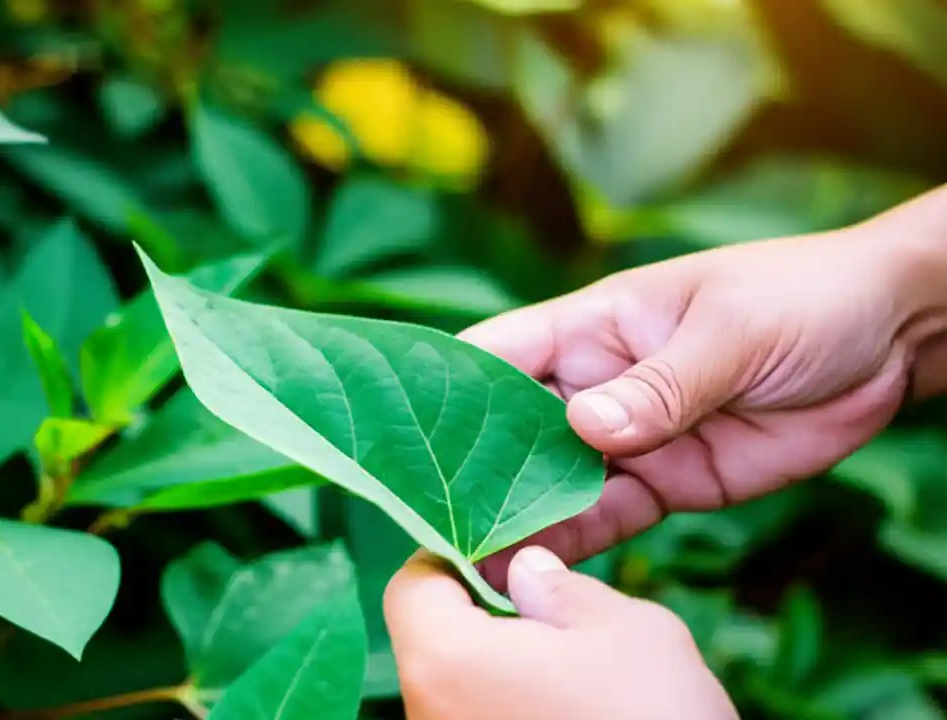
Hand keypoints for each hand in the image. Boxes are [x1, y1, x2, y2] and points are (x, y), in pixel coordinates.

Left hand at [385, 547, 737, 719]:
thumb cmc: (653, 719)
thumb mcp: (627, 630)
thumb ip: (562, 590)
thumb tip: (526, 572)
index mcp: (445, 659)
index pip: (412, 586)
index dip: (455, 554)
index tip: (508, 550)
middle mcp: (429, 713)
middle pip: (433, 640)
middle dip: (488, 611)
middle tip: (551, 601)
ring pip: (461, 687)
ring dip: (506, 664)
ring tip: (576, 662)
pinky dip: (515, 706)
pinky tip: (575, 708)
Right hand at [462, 187, 946, 582]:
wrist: (888, 341)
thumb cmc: (800, 299)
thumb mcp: (730, 332)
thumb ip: (661, 384)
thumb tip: (585, 427)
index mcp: (594, 325)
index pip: (499, 354)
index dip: (446, 390)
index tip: (399, 431)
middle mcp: (596, 383)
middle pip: (512, 430)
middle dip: (472, 470)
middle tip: (432, 516)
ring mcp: (629, 437)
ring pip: (552, 482)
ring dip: (515, 516)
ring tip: (469, 555)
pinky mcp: (666, 483)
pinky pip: (607, 517)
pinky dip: (573, 542)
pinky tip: (535, 568)